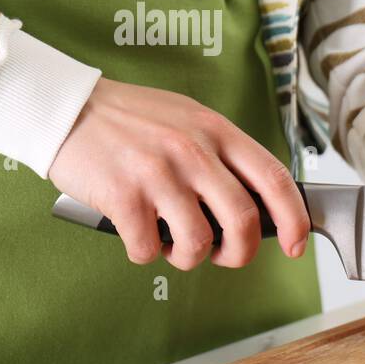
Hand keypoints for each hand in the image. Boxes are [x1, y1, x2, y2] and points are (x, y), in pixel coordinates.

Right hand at [48, 79, 309, 269]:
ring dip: (190, 257)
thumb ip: (224, 155)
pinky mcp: (123, 196)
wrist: (67, 107)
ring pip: (199, 242)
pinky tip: (138, 235)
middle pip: (244, 221)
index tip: (297, 245)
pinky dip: (146, 253)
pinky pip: (148, 248)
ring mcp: (159, 174)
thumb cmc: (131, 119)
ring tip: (173, 244)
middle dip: (241, 252)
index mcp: (218, 132)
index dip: (295, 220)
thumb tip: (259, 201)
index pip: (276, 180)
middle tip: (225, 254)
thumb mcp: (190, 119)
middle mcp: (195, 152)